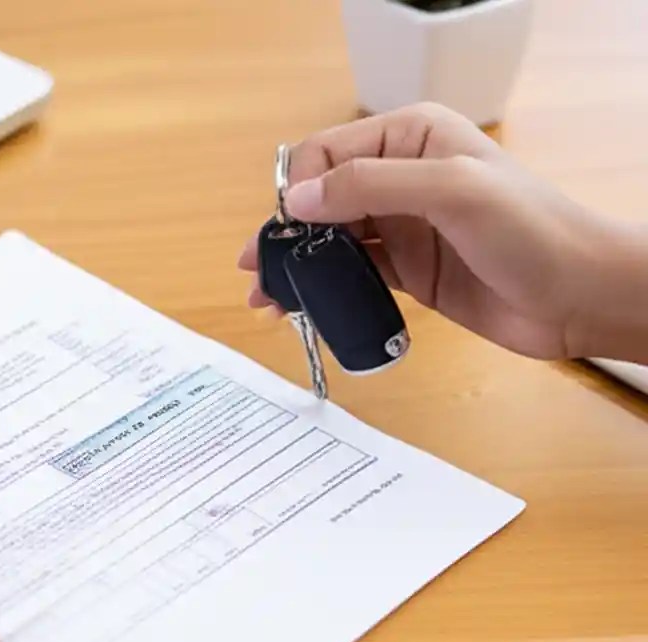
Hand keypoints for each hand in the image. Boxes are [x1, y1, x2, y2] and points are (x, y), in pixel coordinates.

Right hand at [238, 102, 647, 362]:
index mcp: (411, 138)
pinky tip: (299, 306)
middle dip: (285, 231)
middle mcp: (401, 176)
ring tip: (266, 297)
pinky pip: (351, 273)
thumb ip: (371, 186)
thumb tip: (299, 199)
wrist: (582, 296)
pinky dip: (321, 288)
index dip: (299, 188)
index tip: (286, 230)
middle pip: (321, 198)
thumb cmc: (532, 231)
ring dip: (296, 265)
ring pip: (329, 239)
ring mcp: (402, 225)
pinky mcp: (407, 269)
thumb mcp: (451, 192)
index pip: (329, 153)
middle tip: (256, 270)